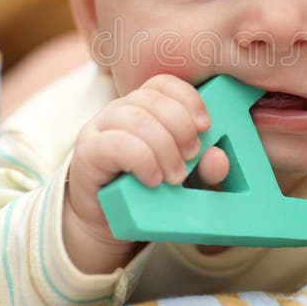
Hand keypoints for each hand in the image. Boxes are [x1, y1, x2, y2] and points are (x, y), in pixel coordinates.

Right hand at [63, 74, 229, 272]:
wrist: (109, 222)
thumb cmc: (148, 192)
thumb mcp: (184, 178)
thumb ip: (204, 167)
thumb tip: (219, 159)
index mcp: (142, 106)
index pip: (163, 84)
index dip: (188, 98)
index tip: (205, 126)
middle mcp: (118, 110)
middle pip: (152, 99)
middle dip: (180, 127)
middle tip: (191, 157)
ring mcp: (99, 129)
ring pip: (135, 119)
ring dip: (164, 147)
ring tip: (175, 176)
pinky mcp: (87, 154)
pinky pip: (116, 144)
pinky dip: (142, 160)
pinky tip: (153, 180)